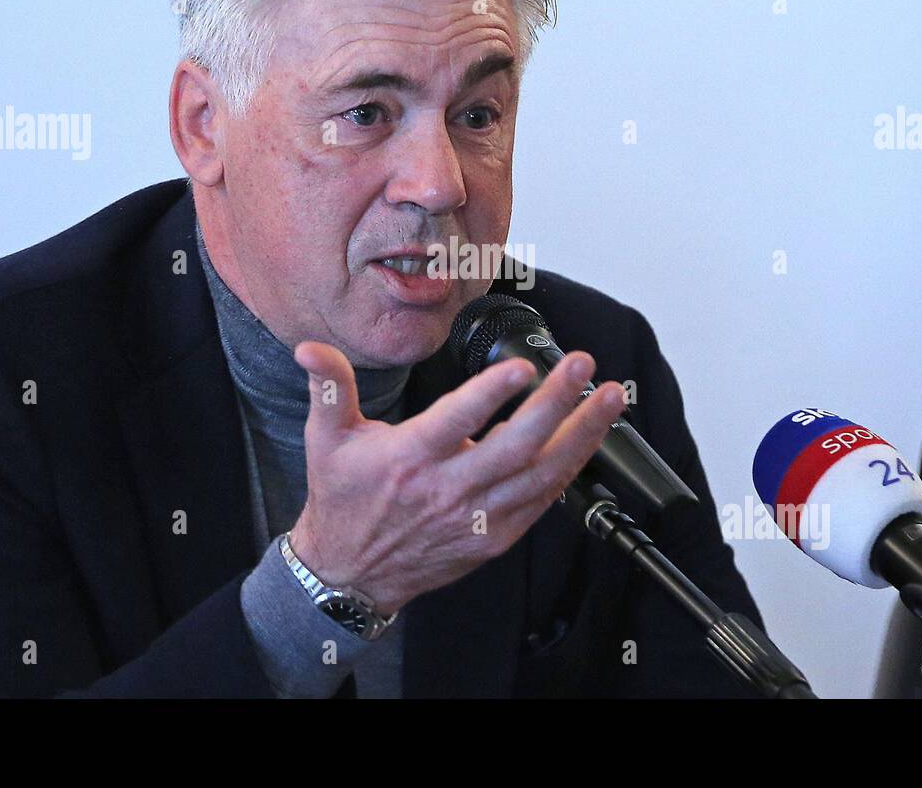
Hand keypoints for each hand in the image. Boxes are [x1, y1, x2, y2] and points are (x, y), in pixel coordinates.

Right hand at [287, 340, 626, 615]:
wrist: (349, 573)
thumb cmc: (342, 499)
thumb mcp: (325, 439)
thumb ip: (328, 387)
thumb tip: (311, 349)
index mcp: (409, 459)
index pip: (457, 420)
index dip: (491, 392)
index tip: (523, 365)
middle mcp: (449, 490)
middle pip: (516, 446)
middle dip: (557, 402)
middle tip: (582, 366)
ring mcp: (477, 517)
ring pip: (541, 475)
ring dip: (582, 434)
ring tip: (610, 397)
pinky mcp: (494, 537)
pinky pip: (542, 501)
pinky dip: (570, 469)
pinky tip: (590, 438)